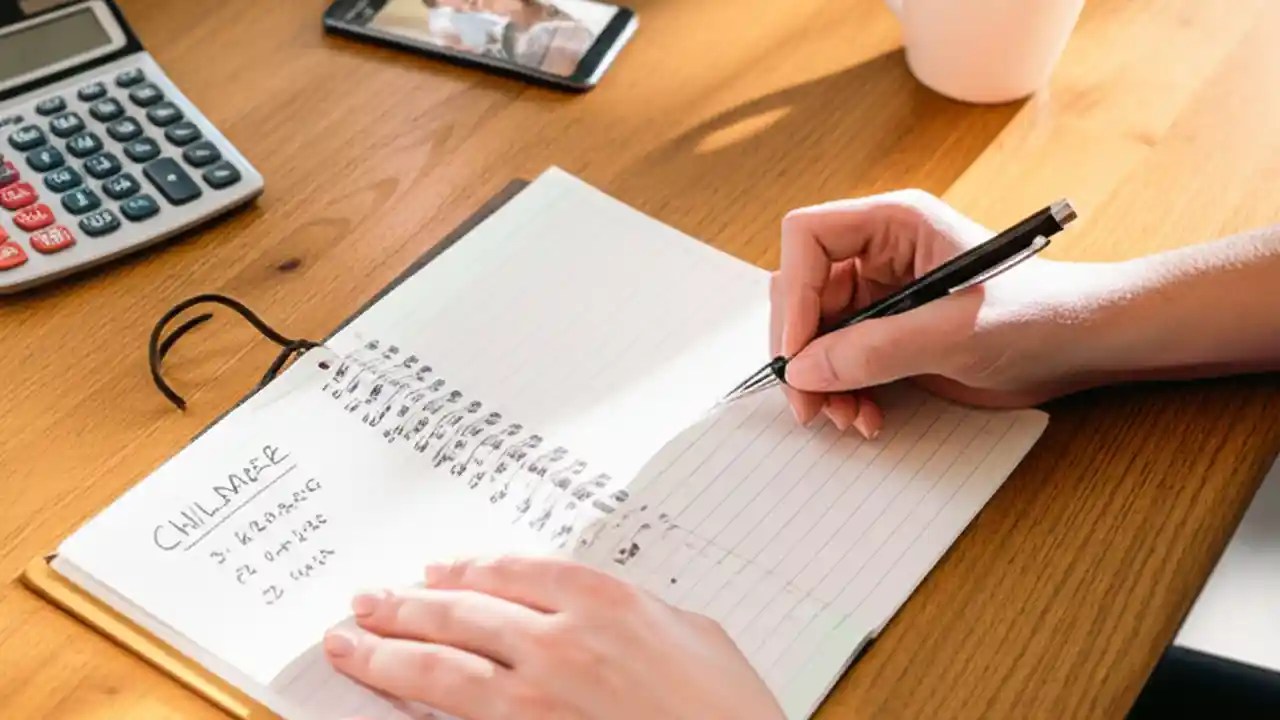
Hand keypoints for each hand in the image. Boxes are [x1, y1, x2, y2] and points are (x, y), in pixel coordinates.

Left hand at [324, 556, 784, 719]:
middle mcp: (559, 644)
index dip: (464, 570)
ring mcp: (536, 703)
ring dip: (385, 652)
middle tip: (366, 600)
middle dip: (405, 604)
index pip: (511, 573)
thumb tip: (597, 610)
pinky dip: (416, 711)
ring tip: (347, 642)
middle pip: (461, 612)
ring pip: (440, 667)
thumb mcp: (697, 635)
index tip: (435, 571)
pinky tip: (389, 703)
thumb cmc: (728, 710)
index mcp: (605, 602)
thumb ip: (637, 612)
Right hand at [773, 189, 1119, 433]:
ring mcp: (882, 296)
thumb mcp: (953, 333)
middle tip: (810, 404)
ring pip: (816, 335)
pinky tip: (867, 417)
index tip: (799, 351)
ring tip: (848, 418)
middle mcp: (879, 253)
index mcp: (894, 224)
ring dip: (822, 381)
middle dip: (803, 351)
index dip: (795, 294)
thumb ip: (874, 350)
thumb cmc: (1037, 315)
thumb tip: (803, 371)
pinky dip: (843, 393)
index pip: (808, 238)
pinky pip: (841, 362)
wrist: (1081, 345)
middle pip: (802, 292)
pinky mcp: (889, 335)